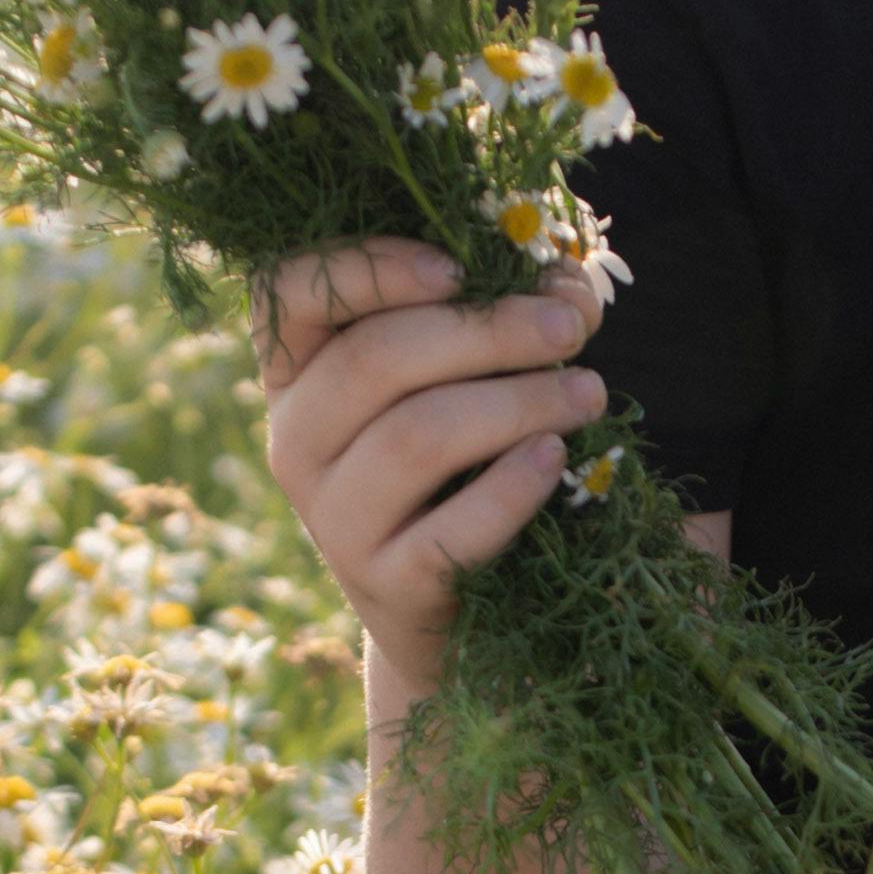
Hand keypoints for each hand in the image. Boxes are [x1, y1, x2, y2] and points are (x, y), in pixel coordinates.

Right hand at [257, 243, 606, 681]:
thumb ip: (503, 319)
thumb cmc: (456, 464)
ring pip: (413, 439)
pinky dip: (510, 488)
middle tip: (568, 327)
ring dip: (514, 403)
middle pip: (374, 361)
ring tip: (586, 393)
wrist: (445, 604)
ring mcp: (332, 519)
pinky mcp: (384, 584)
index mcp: (297, 370)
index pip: (287, 293)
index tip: (458, 269)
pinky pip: (447, 531)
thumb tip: (568, 286)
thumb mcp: (457, 382)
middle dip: (485, 333)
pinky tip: (555, 458)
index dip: (368, 268)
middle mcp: (296, 441)